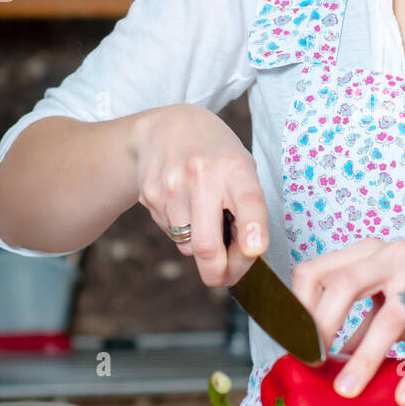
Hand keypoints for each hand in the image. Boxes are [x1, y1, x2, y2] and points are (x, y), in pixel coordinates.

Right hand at [128, 103, 268, 286]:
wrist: (167, 127)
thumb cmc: (216, 155)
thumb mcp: (241, 168)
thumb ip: (248, 208)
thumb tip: (245, 256)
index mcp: (235, 167)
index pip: (248, 201)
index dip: (253, 229)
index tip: (255, 250)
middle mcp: (202, 175)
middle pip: (205, 244)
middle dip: (217, 273)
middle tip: (225, 278)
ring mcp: (171, 185)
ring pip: (186, 245)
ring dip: (198, 246)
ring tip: (204, 216)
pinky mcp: (149, 194)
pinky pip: (169, 233)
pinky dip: (180, 230)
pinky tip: (184, 204)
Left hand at [290, 238, 404, 405]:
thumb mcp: (392, 297)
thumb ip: (362, 322)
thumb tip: (327, 360)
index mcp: (370, 252)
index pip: (318, 270)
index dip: (299, 306)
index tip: (295, 342)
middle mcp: (395, 256)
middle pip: (344, 285)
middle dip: (321, 327)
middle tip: (312, 362)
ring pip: (387, 318)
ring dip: (363, 358)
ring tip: (347, 391)